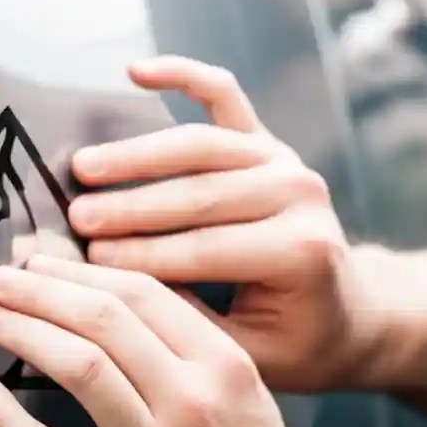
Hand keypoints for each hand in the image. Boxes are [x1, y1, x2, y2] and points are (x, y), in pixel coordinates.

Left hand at [0, 258, 332, 426]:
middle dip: (39, 290)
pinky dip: (1, 415)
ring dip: (22, 332)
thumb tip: (112, 283)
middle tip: (1, 281)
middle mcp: (190, 405)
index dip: (80, 270)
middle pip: (103, 320)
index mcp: (223, 367)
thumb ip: (189, 335)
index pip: (142, 294)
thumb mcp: (242, 388)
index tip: (43, 262)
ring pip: (78, 367)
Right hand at [67, 56, 379, 390]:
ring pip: (200, 146)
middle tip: (76, 217)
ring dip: (137, 154)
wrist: (350, 312)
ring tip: (84, 167)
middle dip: (131, 206)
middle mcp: (301, 195)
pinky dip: (182, 74)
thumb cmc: (294, 343)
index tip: (90, 260)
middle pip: (200, 193)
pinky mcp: (268, 140)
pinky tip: (135, 71)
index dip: (145, 253)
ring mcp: (284, 160)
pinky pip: (224, 95)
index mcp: (302, 252)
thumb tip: (115, 288)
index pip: (208, 248)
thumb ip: (190, 321)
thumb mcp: (247, 355)